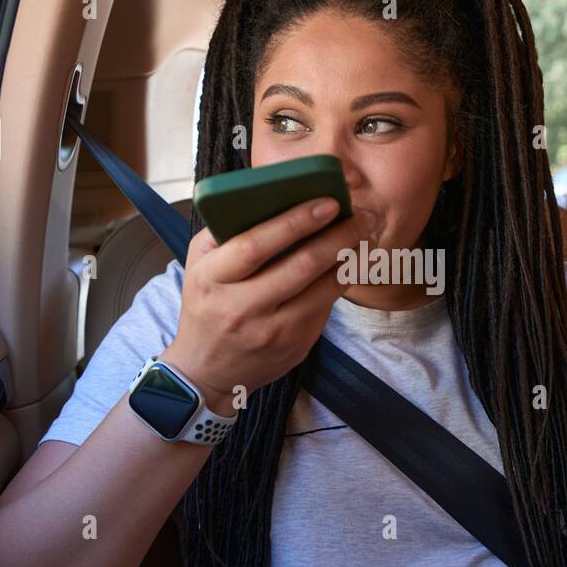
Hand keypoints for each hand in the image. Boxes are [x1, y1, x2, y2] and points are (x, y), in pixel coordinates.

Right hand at [163, 197, 371, 410]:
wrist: (206, 369)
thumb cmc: (207, 304)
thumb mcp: (199, 265)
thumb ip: (226, 232)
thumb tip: (275, 197)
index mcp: (213, 279)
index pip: (256, 245)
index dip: (296, 221)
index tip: (328, 201)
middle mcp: (242, 308)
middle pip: (301, 266)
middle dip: (339, 236)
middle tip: (364, 215)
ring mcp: (272, 331)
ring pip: (323, 289)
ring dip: (351, 258)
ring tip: (367, 234)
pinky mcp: (294, 346)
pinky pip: (326, 306)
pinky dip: (343, 280)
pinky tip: (354, 261)